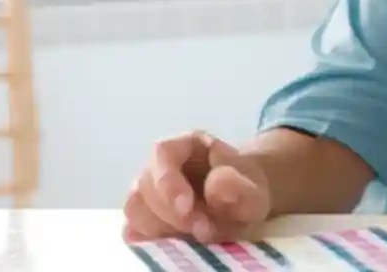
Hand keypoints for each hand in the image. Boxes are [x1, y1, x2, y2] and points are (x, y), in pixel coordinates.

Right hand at [123, 131, 271, 243]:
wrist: (242, 203)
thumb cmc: (245, 190)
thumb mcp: (253, 190)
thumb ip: (238, 187)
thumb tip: (215, 185)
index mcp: (186, 145)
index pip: (162, 152)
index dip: (167, 181)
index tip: (186, 208)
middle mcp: (161, 165)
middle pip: (144, 183)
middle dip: (171, 213)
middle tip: (203, 229)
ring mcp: (149, 191)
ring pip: (135, 207)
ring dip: (160, 228)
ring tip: (196, 235)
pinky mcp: (146, 216)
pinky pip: (134, 228)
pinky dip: (151, 239)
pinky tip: (177, 242)